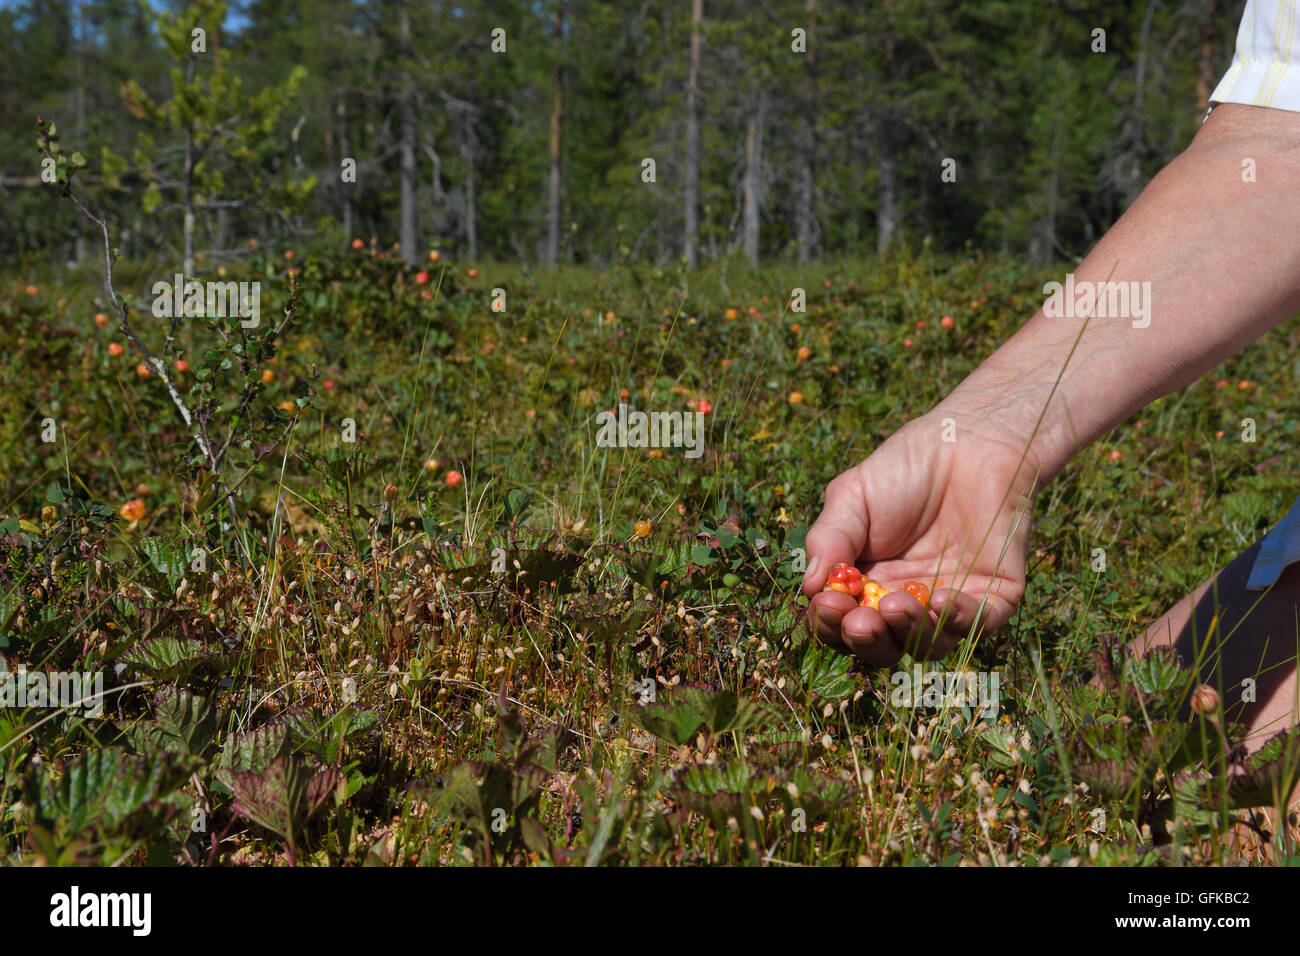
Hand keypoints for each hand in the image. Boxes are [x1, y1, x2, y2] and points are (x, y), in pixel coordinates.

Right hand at [802, 409, 1041, 665]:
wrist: (967, 441)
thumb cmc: (903, 469)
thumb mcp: (851, 497)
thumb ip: (829, 540)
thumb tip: (808, 588)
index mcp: (866, 584)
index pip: (842, 623)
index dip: (831, 623)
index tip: (827, 604)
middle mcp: (906, 602)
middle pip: (882, 646)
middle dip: (866, 641)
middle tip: (859, 622)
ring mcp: (950, 602)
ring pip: (928, 645)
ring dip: (908, 633)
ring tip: (895, 605)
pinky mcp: (994, 596)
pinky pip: (978, 625)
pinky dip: (959, 620)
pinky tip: (941, 598)